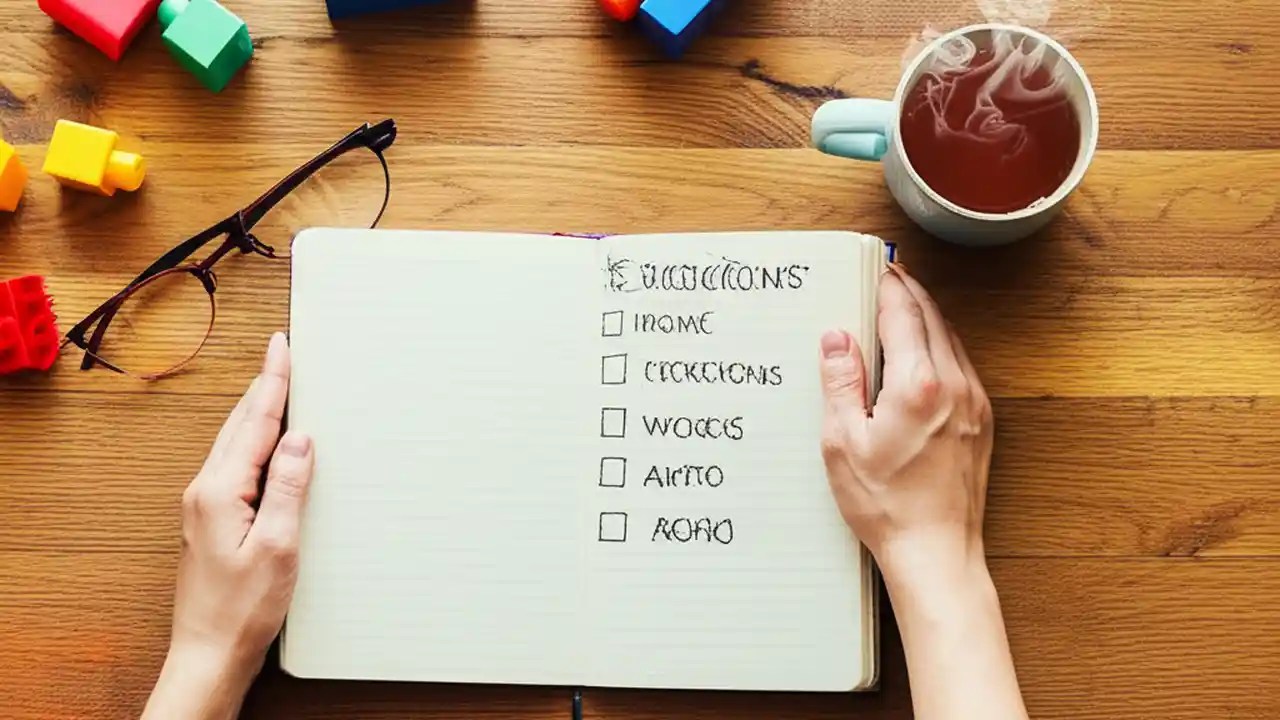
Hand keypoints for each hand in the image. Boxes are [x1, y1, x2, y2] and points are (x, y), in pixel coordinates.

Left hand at [141, 332, 314, 719]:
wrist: (209, 653)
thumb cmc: (242, 610)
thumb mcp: (278, 546)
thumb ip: (289, 487)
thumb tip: (300, 440)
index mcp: (220, 491)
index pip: (256, 423)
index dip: (274, 381)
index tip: (282, 347)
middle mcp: (205, 491)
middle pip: (241, 425)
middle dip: (264, 386)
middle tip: (281, 353)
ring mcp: (204, 506)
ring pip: (235, 443)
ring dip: (258, 412)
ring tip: (276, 385)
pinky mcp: (210, 521)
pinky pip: (234, 465)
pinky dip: (253, 442)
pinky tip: (266, 444)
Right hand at [819, 266, 1026, 719]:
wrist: (935, 551)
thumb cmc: (885, 505)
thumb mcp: (842, 442)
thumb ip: (840, 381)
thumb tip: (837, 336)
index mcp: (918, 386)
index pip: (903, 314)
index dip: (888, 286)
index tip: (877, 267)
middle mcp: (954, 386)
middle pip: (932, 318)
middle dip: (908, 292)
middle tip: (886, 276)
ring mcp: (974, 403)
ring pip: (951, 339)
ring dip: (926, 317)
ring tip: (900, 307)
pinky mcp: (982, 422)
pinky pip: (962, 366)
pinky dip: (941, 346)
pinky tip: (921, 352)